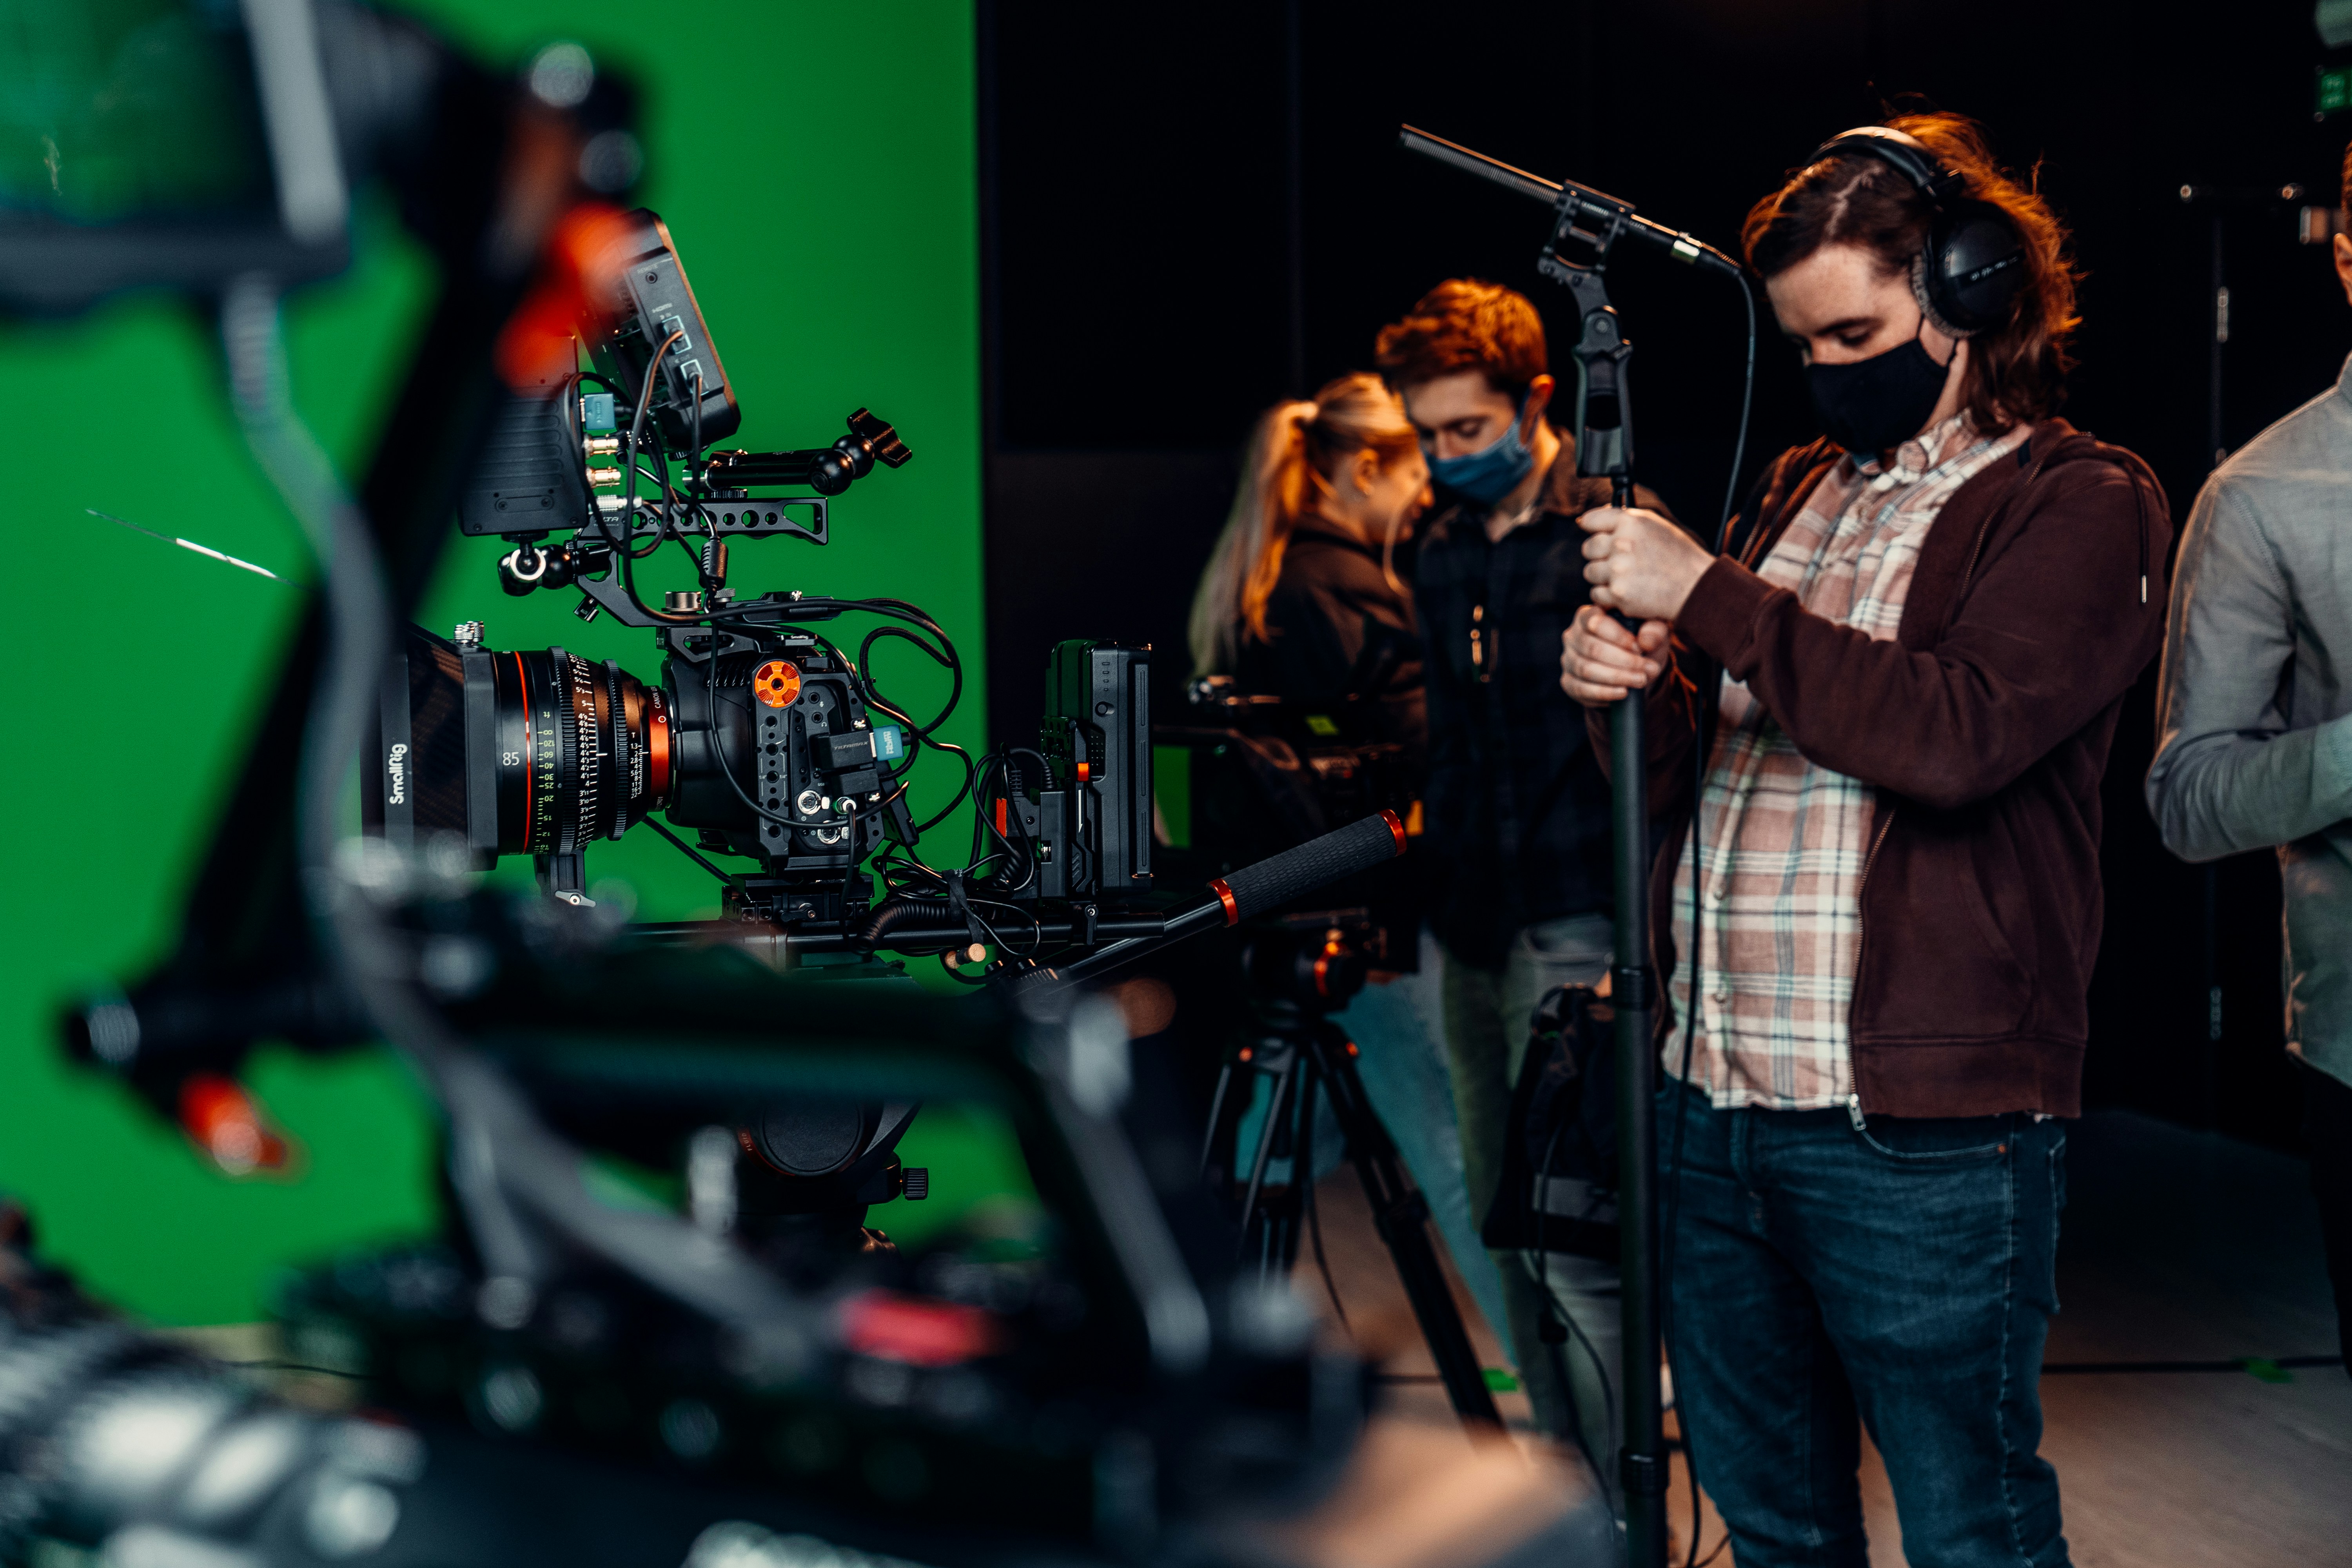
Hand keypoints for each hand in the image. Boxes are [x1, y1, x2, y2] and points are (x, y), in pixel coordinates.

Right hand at [1561, 604, 1669, 706]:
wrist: (1633, 668)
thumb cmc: (1640, 642)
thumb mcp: (1653, 632)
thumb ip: (1654, 631)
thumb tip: (1645, 642)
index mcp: (1589, 615)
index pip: (1595, 622)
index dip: (1618, 637)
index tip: (1639, 648)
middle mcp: (1573, 635)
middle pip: (1592, 648)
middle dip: (1623, 661)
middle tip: (1646, 668)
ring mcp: (1567, 659)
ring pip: (1586, 670)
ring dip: (1616, 677)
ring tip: (1640, 680)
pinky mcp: (1568, 682)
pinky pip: (1581, 689)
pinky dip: (1604, 692)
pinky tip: (1623, 692)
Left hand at [1579, 505, 1712, 621]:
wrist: (1695, 586)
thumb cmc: (1677, 556)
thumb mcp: (1655, 525)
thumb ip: (1622, 520)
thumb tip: (1586, 521)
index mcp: (1631, 522)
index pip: (1591, 520)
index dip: (1592, 529)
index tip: (1597, 535)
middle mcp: (1622, 543)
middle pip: (1588, 548)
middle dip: (1599, 555)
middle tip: (1618, 561)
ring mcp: (1618, 569)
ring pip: (1590, 572)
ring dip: (1603, 576)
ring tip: (1626, 577)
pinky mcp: (1618, 593)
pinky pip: (1596, 594)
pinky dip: (1607, 596)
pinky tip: (1627, 591)